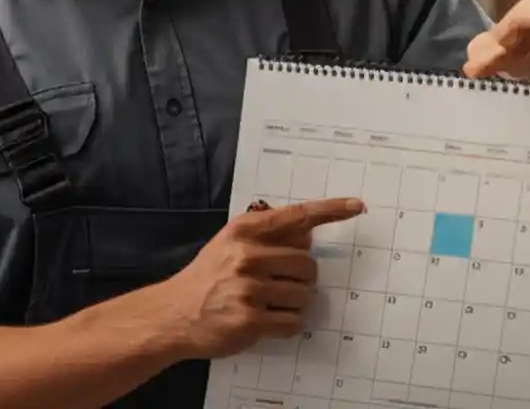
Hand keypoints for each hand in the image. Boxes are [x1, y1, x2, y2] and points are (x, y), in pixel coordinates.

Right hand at [159, 197, 364, 358]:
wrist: (174, 314)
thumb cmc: (208, 277)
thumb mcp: (231, 244)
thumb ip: (268, 236)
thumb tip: (308, 232)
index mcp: (244, 231)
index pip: (296, 216)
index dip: (330, 210)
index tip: (356, 206)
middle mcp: (247, 255)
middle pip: (308, 264)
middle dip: (302, 278)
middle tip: (280, 285)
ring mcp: (248, 288)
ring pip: (304, 295)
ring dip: (294, 303)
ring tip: (268, 304)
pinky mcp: (250, 320)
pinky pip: (293, 321)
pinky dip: (288, 324)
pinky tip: (267, 321)